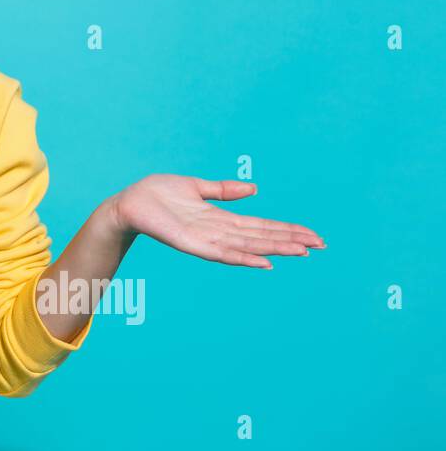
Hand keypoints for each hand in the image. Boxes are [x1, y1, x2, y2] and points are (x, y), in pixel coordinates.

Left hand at [109, 174, 323, 269]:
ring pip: (248, 246)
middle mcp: (218, 232)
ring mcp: (206, 239)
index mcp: (221, 219)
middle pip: (261, 237)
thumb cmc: (158, 194)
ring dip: (275, 250)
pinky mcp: (191, 243)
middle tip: (321, 246)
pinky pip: (222, 253)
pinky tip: (264, 262)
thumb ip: (223, 190)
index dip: (286, 230)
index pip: (261, 226)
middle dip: (290, 241)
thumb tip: (254, 189)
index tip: (313, 234)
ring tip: (302, 252)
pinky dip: (243, 258)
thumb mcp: (197, 187)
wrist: (129, 202)